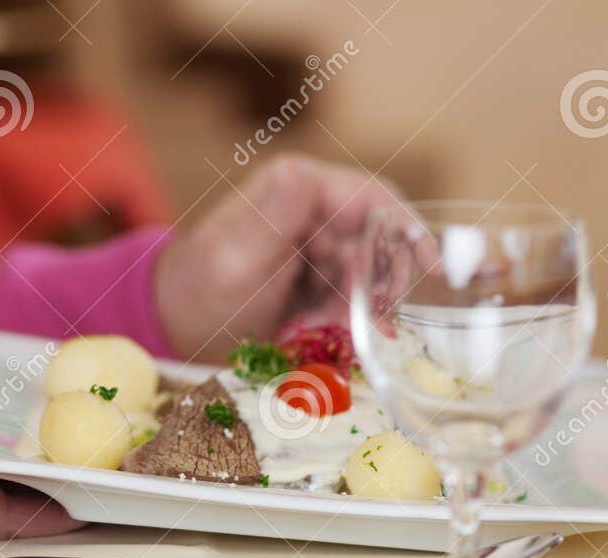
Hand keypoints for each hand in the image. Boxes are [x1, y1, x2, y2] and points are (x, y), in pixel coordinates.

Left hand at [154, 155, 399, 360]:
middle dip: (386, 282)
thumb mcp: (236, 259)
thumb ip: (273, 218)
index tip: (431, 270)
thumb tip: (299, 172)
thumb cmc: (201, 292)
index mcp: (298, 185)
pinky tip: (328, 335)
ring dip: (366, 307)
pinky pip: (356, 295)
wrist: (177, 327)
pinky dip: (352, 319)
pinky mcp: (321, 276)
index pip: (374, 199)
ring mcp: (321, 242)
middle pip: (382, 238)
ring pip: (374, 271)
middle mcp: (316, 206)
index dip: (407, 232)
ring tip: (335, 332)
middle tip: (382, 322)